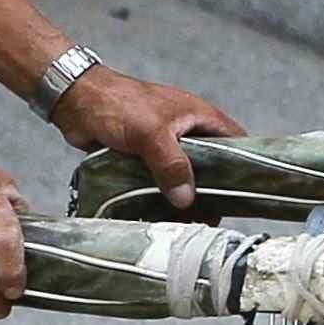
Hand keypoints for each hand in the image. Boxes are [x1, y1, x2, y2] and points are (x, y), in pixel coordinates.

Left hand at [56, 67, 243, 211]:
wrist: (75, 101)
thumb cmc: (116, 104)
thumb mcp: (151, 133)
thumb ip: (172, 164)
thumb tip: (187, 198)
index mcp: (199, 116)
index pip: (237, 140)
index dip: (247, 164)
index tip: (248, 192)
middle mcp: (187, 132)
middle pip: (213, 166)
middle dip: (213, 191)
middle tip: (213, 216)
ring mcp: (166, 146)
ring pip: (186, 177)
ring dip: (186, 198)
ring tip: (189, 223)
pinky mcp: (146, 159)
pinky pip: (162, 182)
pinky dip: (163, 198)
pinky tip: (164, 217)